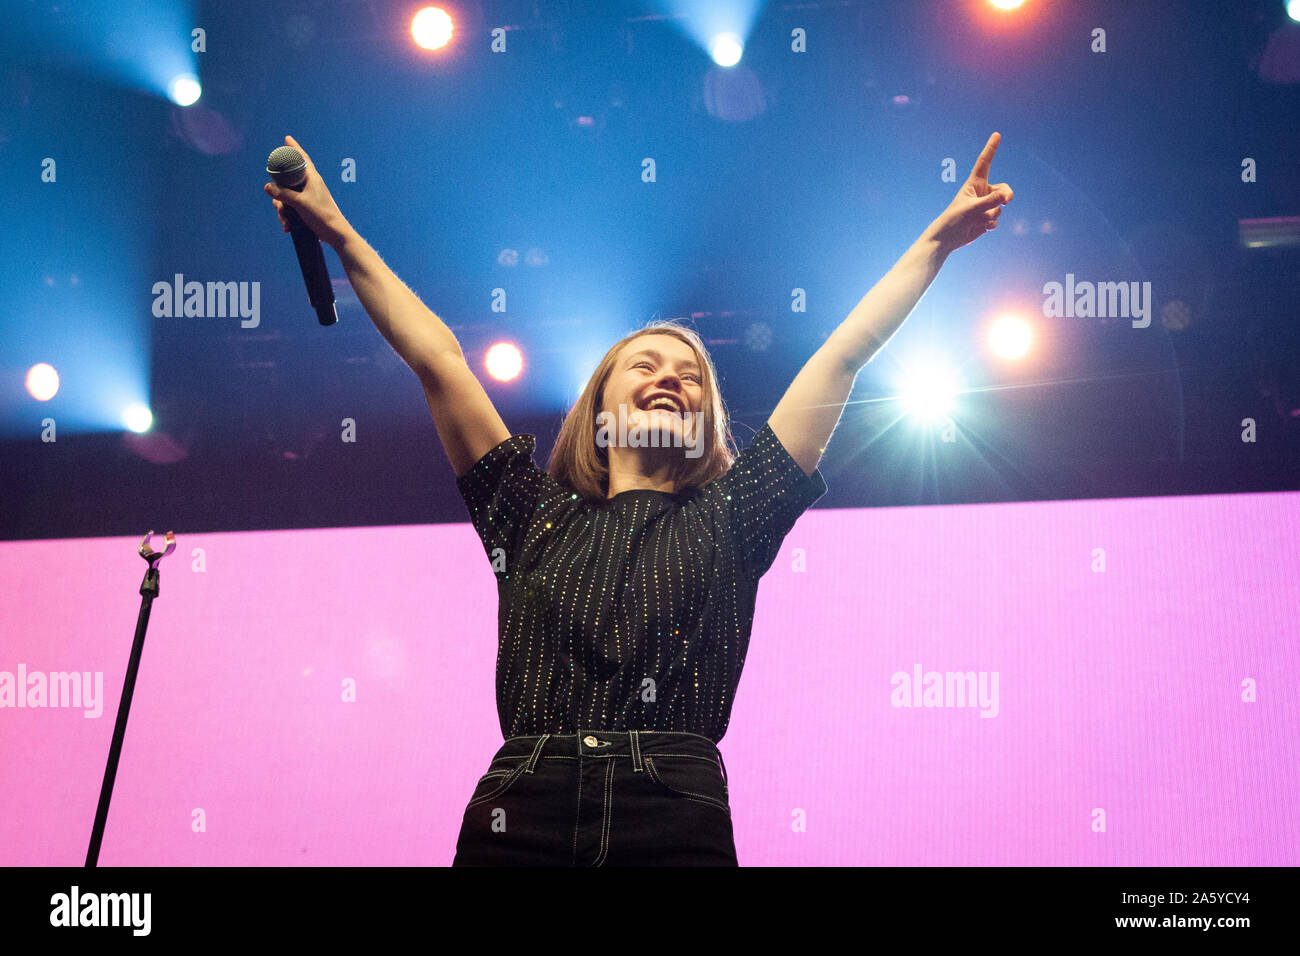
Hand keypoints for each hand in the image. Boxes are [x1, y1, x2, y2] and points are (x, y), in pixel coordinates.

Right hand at [263, 135, 350, 247]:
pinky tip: (289, 227)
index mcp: (312, 178)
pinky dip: (287, 217)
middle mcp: (310, 185)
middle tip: (281, 206)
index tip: (287, 138)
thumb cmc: (322, 215)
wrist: (335, 234)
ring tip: (288, 222)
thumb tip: (267, 186)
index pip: (302, 158)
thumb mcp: (299, 203)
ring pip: (285, 197)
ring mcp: (307, 197)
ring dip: (282, 211)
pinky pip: (290, 208)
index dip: (294, 148)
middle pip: (286, 181)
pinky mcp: (306, 208)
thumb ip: (283, 194)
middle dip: (278, 196)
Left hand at [929, 132, 1013, 252]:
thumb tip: (1006, 197)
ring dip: (991, 215)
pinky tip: (982, 228)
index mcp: (974, 184)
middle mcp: (981, 193)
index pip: (984, 163)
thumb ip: (989, 202)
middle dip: (1007, 195)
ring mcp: (985, 206)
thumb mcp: (972, 209)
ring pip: (999, 207)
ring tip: (977, 220)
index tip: (996, 134)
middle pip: (1003, 189)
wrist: (948, 238)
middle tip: (1007, 201)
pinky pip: (997, 219)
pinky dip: (991, 224)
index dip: (990, 149)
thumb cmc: (954, 219)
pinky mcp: (986, 218)